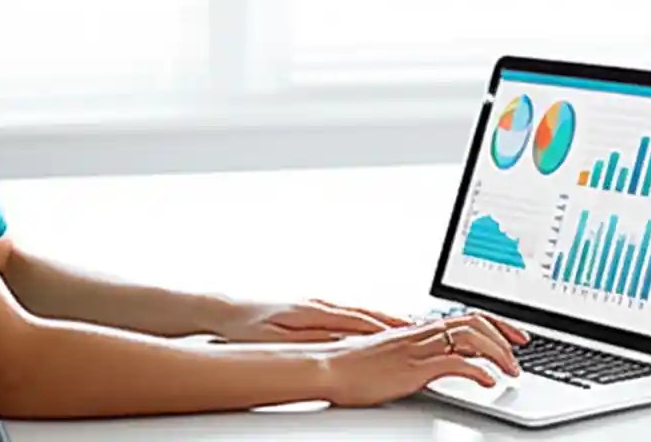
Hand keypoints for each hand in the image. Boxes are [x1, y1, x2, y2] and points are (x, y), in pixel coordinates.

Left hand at [213, 298, 411, 342]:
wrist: (226, 311)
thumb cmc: (248, 329)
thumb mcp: (278, 342)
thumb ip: (312, 343)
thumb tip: (343, 345)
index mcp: (312, 312)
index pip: (358, 321)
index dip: (386, 329)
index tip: (411, 335)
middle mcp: (318, 305)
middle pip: (364, 313)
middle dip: (394, 321)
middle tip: (424, 328)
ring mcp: (315, 305)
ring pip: (357, 311)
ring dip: (383, 319)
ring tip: (409, 325)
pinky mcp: (310, 309)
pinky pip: (347, 313)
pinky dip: (366, 318)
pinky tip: (375, 325)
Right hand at [321, 315, 525, 407]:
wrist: (327, 368)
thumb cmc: (352, 366)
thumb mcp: (392, 356)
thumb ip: (418, 354)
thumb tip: (444, 359)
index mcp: (417, 329)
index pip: (464, 316)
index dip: (495, 324)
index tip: (514, 335)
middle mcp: (421, 334)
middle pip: (473, 321)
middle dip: (504, 334)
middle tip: (521, 352)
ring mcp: (418, 349)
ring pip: (470, 338)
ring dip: (498, 354)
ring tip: (510, 372)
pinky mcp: (413, 369)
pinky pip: (453, 363)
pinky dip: (477, 371)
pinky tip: (488, 382)